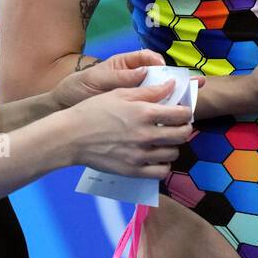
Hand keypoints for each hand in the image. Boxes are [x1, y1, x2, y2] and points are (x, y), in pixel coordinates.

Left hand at [50, 49, 166, 109]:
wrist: (63, 108)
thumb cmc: (78, 87)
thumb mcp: (97, 79)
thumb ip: (120, 77)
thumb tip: (145, 72)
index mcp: (124, 64)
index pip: (147, 57)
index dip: (158, 61)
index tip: (164, 69)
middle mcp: (132, 78)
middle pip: (156, 76)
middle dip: (169, 81)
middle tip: (182, 87)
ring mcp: (132, 95)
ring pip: (155, 93)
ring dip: (165, 98)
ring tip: (174, 105)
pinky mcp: (130, 111)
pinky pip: (147, 109)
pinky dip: (155, 112)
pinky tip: (161, 118)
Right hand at [62, 80, 195, 178]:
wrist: (70, 137)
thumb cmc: (93, 111)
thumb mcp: (120, 94)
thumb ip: (149, 91)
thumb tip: (171, 85)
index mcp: (144, 113)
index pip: (181, 114)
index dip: (187, 111)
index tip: (183, 110)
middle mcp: (146, 135)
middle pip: (182, 134)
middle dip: (184, 128)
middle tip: (177, 125)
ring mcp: (140, 155)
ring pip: (174, 154)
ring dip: (173, 146)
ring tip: (165, 140)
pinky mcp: (133, 171)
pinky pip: (161, 172)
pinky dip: (163, 165)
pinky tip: (156, 157)